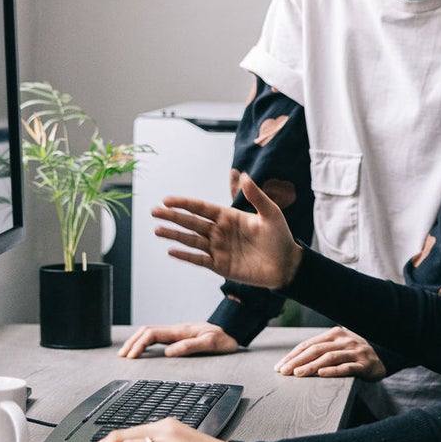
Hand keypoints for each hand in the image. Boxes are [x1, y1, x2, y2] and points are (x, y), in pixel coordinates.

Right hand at [118, 322, 238, 358]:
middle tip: (122, 357)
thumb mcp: (211, 343)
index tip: (131, 357)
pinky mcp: (179, 337)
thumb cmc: (225, 339)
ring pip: (150, 332)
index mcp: (180, 330)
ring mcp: (177, 333)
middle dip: (132, 342)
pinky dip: (145, 342)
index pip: (152, 334)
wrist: (234, 334)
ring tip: (126, 354)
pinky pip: (157, 337)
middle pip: (146, 331)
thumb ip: (190, 346)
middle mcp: (176, 330)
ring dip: (136, 341)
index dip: (139, 344)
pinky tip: (141, 350)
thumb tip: (168, 353)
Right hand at [153, 177, 302, 290]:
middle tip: (153, 211)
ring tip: (157, 229)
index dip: (185, 203)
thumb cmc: (280, 237)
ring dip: (174, 235)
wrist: (287, 265)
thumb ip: (257, 196)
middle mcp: (220, 232)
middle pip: (191, 222)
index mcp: (229, 216)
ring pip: (191, 240)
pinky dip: (186, 256)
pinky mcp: (220, 266)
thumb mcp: (271, 213)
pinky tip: (172, 251)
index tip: (167, 199)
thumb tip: (244, 175)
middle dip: (173, 216)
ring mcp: (219, 249)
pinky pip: (199, 260)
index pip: (202, 208)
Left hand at [273, 327, 387, 379]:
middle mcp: (345, 340)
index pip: (309, 344)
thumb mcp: (338, 346)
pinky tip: (321, 374)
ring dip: (311, 366)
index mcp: (335, 334)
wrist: (382, 358)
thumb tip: (294, 361)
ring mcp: (355, 351)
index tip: (280, 366)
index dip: (293, 355)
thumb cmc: (353, 354)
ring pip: (329, 357)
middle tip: (283, 371)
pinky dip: (333, 370)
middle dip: (297, 361)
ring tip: (298, 373)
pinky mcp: (364, 364)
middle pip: (316, 350)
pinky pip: (346, 367)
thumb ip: (321, 349)